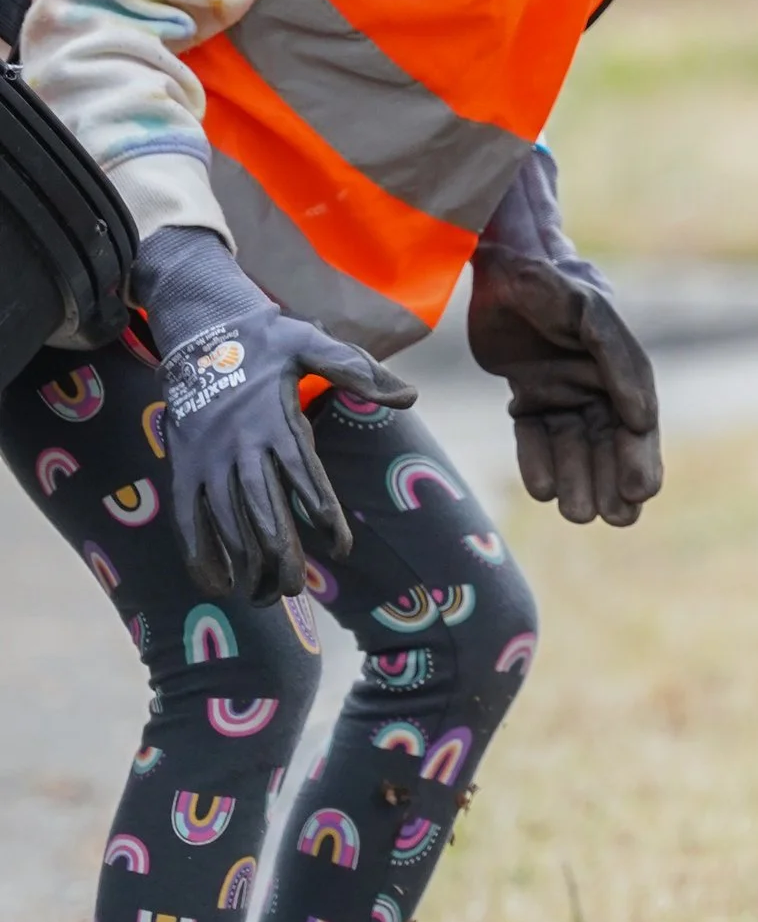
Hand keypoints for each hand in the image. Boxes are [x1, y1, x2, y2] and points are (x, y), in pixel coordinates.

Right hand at [133, 223, 414, 606]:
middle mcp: (240, 444)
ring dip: (244, 562)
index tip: (340, 548)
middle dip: (280, 555)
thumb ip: (358, 371)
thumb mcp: (314, 343)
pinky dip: (199, 553)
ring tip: (264, 595)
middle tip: (294, 589)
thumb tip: (408, 397)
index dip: (323, 516)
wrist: (199, 326)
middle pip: (263, 511)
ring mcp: (208, 458)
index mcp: (276, 419)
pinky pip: (188, 517)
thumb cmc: (266, 340)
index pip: (305, 477)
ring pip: (226, 521)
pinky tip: (218, 584)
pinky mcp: (183, 465)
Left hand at [466, 148, 658, 526]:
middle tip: (620, 517)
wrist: (496, 264)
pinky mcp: (529, 396)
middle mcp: (594, 380)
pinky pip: (536, 436)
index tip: (642, 489)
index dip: (640, 454)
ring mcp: (562, 390)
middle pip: (609, 440)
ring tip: (580, 514)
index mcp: (616, 360)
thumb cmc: (545, 280)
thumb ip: (613, 354)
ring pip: (574, 445)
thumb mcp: (582, 306)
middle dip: (615, 479)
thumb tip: (642, 415)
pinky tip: (541, 490)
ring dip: (579, 479)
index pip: (635, 417)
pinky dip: (538, 462)